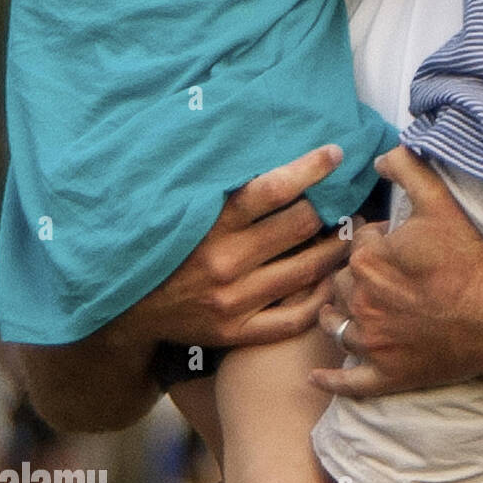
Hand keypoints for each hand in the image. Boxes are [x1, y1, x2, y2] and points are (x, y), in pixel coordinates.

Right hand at [107, 145, 354, 352]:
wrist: (130, 308)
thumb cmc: (169, 245)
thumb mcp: (188, 207)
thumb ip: (226, 185)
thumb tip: (272, 150)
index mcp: (212, 223)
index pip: (272, 189)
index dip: (310, 169)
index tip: (335, 153)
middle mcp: (224, 262)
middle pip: (298, 226)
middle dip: (331, 209)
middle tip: (351, 198)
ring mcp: (233, 301)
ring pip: (305, 271)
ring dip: (335, 249)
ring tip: (352, 233)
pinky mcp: (236, 333)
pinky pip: (293, 319)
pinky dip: (319, 298)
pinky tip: (331, 280)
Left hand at [311, 147, 482, 398]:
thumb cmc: (469, 259)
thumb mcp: (439, 201)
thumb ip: (407, 167)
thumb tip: (380, 156)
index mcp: (368, 260)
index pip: (356, 242)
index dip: (375, 238)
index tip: (394, 242)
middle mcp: (360, 301)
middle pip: (340, 282)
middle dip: (354, 275)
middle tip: (381, 274)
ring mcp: (371, 341)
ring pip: (336, 325)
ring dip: (338, 315)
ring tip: (347, 308)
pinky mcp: (385, 374)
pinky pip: (348, 381)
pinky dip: (332, 378)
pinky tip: (318, 376)